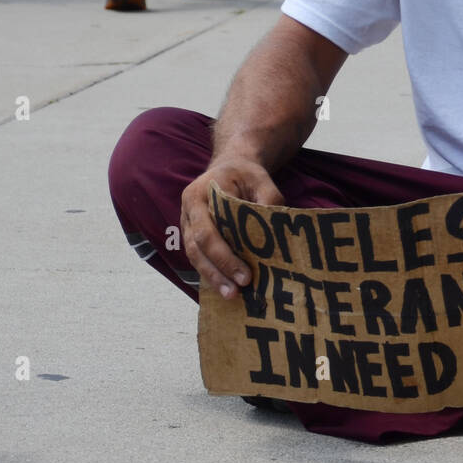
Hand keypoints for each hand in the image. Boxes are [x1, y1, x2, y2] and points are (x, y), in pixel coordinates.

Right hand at [181, 156, 284, 297]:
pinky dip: (210, 272)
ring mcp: (187, 223)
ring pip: (195, 256)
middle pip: (198, 247)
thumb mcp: (261, 179)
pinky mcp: (192, 234)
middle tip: (237, 291)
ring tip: (231, 296)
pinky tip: (224, 287)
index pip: (209, 231)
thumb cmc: (245, 174)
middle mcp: (188, 210)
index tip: (246, 276)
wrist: (230, 166)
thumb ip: (269, 200)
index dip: (225, 256)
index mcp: (201, 194)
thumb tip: (274, 233)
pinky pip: (198, 257)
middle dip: (218, 271)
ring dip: (212, 277)